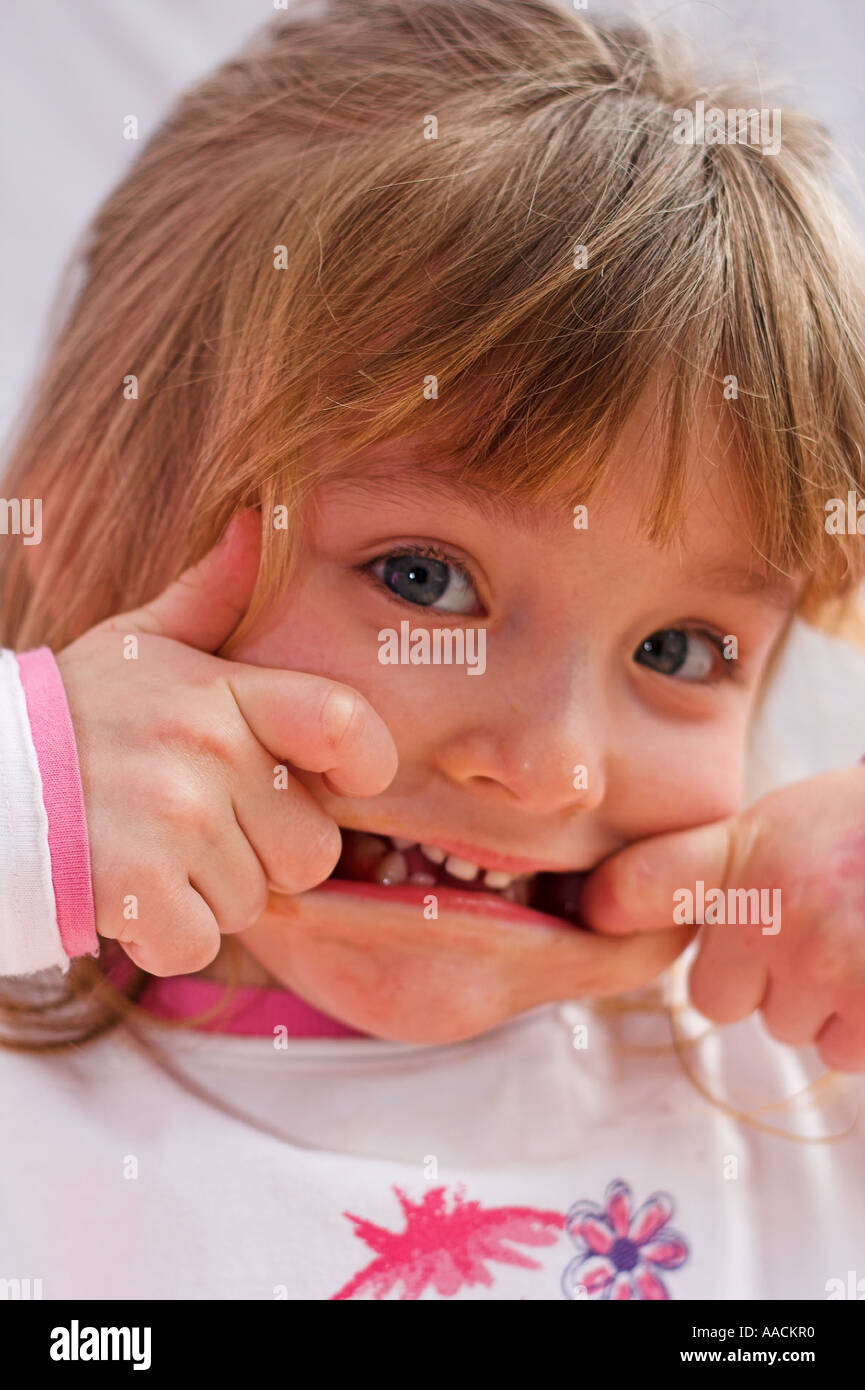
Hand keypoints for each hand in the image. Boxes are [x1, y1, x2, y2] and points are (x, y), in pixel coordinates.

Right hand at [55, 511, 397, 975]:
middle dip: (265, 853)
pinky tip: (132, 896)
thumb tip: (259, 521)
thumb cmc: (72, 717)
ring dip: (211, 893)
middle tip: (198, 826)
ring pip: (254, 901)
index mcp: (222, 691)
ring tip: (153, 850)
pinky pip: (201, 942)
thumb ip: (211, 594)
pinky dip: (169, 934)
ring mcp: (173, 819)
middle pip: (311, 847)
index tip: (341, 781)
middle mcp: (207, 751)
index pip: (344, 725)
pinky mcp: (135, 888)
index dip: (364, 764)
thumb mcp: (138, 644)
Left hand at [577, 767, 864, 1070]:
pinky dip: (862, 1024)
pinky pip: (842, 1049)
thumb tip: (614, 906)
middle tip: (810, 927)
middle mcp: (777, 912)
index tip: (593, 911)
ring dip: (817, 1002)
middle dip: (759, 976)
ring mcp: (832, 968)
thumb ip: (712, 865)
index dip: (617, 900)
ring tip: (858, 941)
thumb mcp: (785, 823)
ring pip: (787, 1028)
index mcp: (749, 854)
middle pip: (722, 996)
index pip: (645, 883)